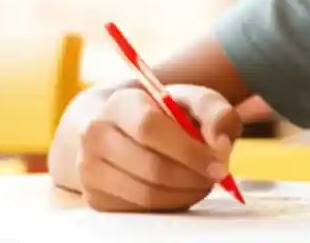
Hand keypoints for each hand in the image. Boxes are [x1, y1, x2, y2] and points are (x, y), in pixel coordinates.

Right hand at [77, 85, 241, 211]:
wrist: (117, 126)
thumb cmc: (162, 112)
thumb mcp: (192, 100)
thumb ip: (215, 113)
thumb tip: (219, 146)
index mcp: (120, 103)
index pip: (150, 129)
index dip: (188, 151)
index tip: (218, 165)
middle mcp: (96, 135)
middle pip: (151, 167)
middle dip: (192, 177)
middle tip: (215, 177)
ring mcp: (90, 168)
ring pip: (146, 194)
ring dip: (184, 193)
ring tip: (202, 182)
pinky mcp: (94, 197)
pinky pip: (139, 209)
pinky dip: (169, 204)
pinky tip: (180, 189)